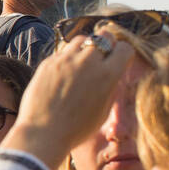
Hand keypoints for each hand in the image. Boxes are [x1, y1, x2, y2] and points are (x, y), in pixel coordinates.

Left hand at [2, 27, 134, 168]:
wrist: (44, 133)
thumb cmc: (76, 128)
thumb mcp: (104, 110)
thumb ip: (110, 86)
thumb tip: (113, 72)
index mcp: (108, 74)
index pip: (124, 48)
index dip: (123, 54)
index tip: (119, 60)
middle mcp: (88, 62)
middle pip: (104, 37)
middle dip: (106, 45)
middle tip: (102, 57)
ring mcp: (66, 60)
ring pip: (82, 40)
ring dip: (85, 48)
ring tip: (82, 63)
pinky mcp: (48, 62)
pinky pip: (63, 51)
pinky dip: (67, 57)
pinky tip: (65, 73)